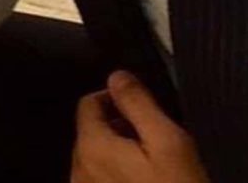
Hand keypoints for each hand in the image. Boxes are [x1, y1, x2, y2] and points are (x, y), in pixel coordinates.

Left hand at [72, 71, 209, 182]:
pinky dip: (115, 177)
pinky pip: (98, 182)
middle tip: (152, 138)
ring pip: (94, 160)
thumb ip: (138, 104)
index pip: (88, 104)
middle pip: (89, 132)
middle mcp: (79, 173)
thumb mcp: (168, 143)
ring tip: (151, 165)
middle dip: (117, 127)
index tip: (141, 108)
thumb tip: (117, 76)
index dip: (114, 98)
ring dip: (116, 154)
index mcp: (93, 149)